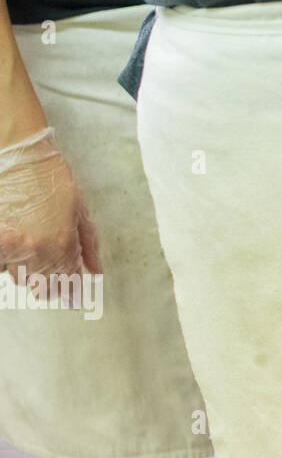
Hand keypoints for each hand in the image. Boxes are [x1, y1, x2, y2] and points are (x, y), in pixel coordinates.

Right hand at [0, 130, 102, 291]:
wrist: (22, 160)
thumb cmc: (56, 183)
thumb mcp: (82, 213)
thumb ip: (89, 246)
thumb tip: (96, 272)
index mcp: (63, 245)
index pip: (67, 284)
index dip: (70, 292)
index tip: (73, 297)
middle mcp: (35, 251)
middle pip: (41, 287)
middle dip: (49, 282)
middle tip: (53, 270)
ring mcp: (10, 247)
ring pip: (18, 277)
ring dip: (26, 268)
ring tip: (32, 244)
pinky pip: (0, 265)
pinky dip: (7, 259)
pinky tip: (15, 241)